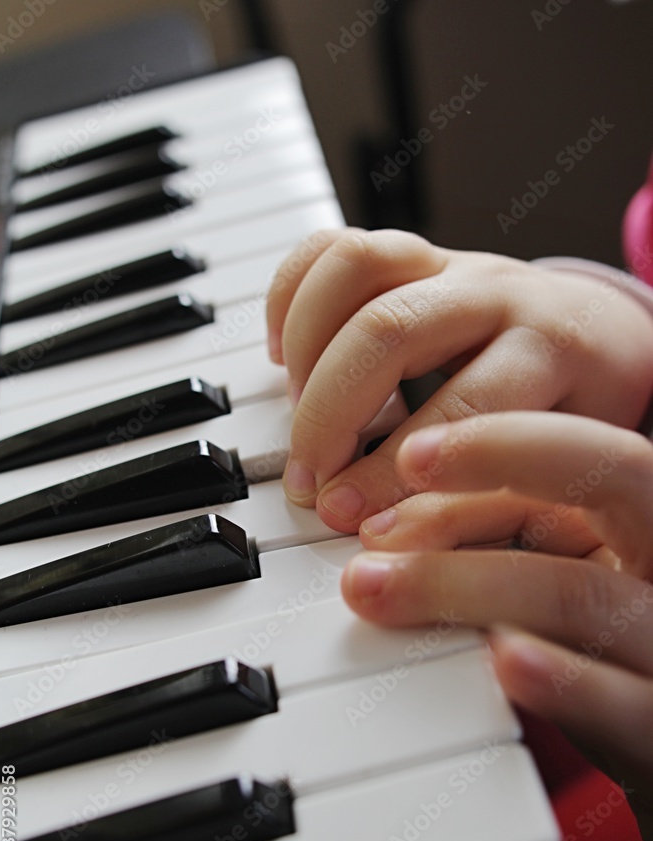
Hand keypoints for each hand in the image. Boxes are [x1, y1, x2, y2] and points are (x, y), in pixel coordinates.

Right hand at [267, 229, 652, 532]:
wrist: (600, 334)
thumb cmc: (578, 413)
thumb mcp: (561, 463)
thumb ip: (488, 498)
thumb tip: (399, 545)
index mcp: (550, 348)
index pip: (459, 407)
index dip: (388, 469)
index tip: (347, 514)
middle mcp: (498, 292)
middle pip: (389, 329)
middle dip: (329, 414)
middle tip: (310, 480)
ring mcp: (450, 263)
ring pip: (355, 267)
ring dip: (306, 348)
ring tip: (297, 414)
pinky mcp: (410, 254)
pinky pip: (332, 250)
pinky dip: (290, 298)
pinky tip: (286, 358)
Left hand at [340, 411, 652, 840]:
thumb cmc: (600, 650)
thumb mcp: (557, 576)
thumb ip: (492, 537)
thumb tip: (387, 529)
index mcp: (645, 517)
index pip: (587, 452)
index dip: (500, 444)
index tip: (411, 456)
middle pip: (611, 480)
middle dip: (491, 478)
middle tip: (380, 521)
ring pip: (583, 591)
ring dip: (467, 586)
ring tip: (378, 588)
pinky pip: (623, 701)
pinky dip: (561, 679)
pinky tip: (501, 659)